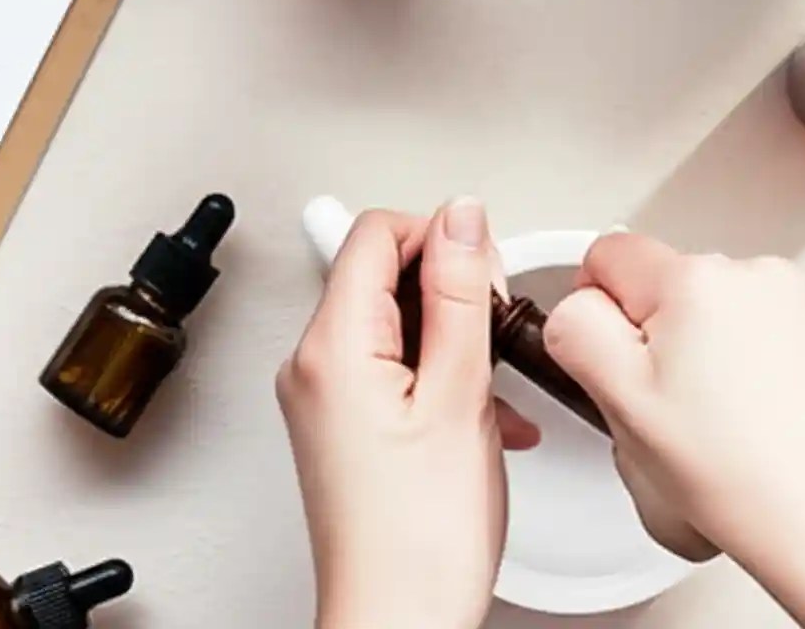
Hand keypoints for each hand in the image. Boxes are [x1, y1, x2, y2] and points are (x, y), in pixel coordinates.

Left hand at [278, 199, 539, 628]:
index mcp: (332, 349)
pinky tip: (483, 414)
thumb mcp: (458, 396)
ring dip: (453, 339)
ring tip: (490, 387)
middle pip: (382, 275)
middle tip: (490, 333)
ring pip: (396, 325)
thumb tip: (459, 217)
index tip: (482, 273)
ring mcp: (325, 399)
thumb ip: (459, 294)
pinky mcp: (344, 427)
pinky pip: (393, 370)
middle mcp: (314, 368)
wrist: (398, 620)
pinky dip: (442, 377)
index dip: (440, 237)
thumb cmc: (420, 538)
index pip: (375, 234)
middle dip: (449, 291)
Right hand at [544, 234, 804, 628]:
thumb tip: (579, 305)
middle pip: (675, 284)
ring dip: (724, 347)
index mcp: (693, 284)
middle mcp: (757, 274)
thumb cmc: (749, 484)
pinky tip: (780, 412)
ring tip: (739, 422)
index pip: (608, 256)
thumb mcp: (623, 408)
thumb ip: (578, 332)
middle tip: (680, 410)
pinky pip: (788, 323)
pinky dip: (778, 357)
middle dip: (666, 336)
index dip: (598, 310)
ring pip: (733, 306)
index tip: (617, 357)